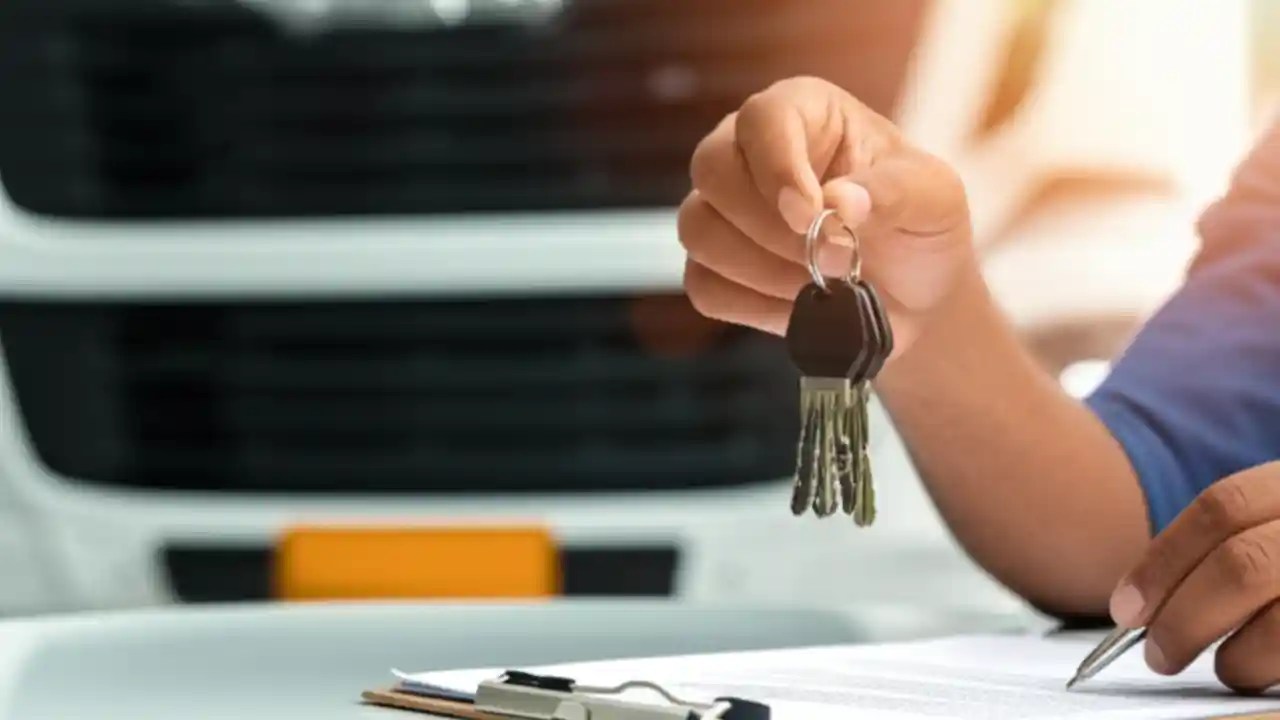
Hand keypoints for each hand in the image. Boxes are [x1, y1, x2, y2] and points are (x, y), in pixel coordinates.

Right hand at [678, 76, 972, 356]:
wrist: (912, 297)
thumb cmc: (919, 227)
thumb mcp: (933, 199)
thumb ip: (893, 191)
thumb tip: (838, 201)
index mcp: (804, 112)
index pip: (763, 118)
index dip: (778, 168)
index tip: (811, 215)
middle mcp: (749, 150)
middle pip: (711, 170)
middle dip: (769, 227)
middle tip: (829, 257)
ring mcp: (722, 210)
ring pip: (700, 231)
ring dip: (763, 269)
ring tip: (821, 282)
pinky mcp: (712, 266)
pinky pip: (704, 285)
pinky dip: (753, 304)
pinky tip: (797, 302)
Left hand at [1110, 461, 1279, 692]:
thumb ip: (1239, 544)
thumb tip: (1144, 604)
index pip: (1222, 507)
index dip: (1163, 560)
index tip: (1126, 609)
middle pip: (1245, 565)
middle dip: (1186, 618)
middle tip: (1159, 656)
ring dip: (1240, 658)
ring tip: (1228, 670)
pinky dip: (1279, 671)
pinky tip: (1272, 676)